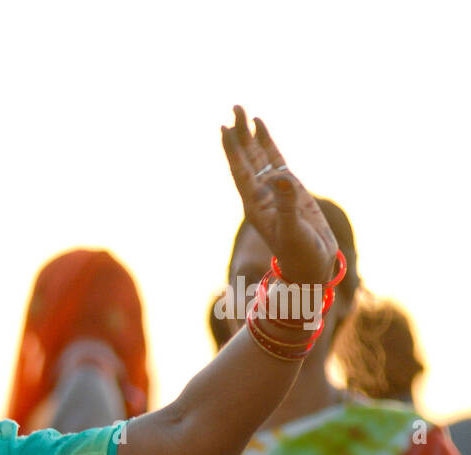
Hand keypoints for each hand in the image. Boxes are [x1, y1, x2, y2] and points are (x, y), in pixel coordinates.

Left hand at [221, 106, 337, 285]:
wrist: (312, 265)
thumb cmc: (301, 253)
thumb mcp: (294, 231)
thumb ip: (287, 205)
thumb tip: (281, 177)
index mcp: (255, 205)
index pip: (241, 172)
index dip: (232, 151)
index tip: (224, 128)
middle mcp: (260, 194)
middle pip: (246, 158)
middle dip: (239, 134)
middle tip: (234, 107)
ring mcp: (273, 189)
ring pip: (258, 155)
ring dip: (249, 135)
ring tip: (241, 111)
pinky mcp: (289, 187)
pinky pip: (275, 159)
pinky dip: (267, 142)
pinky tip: (260, 127)